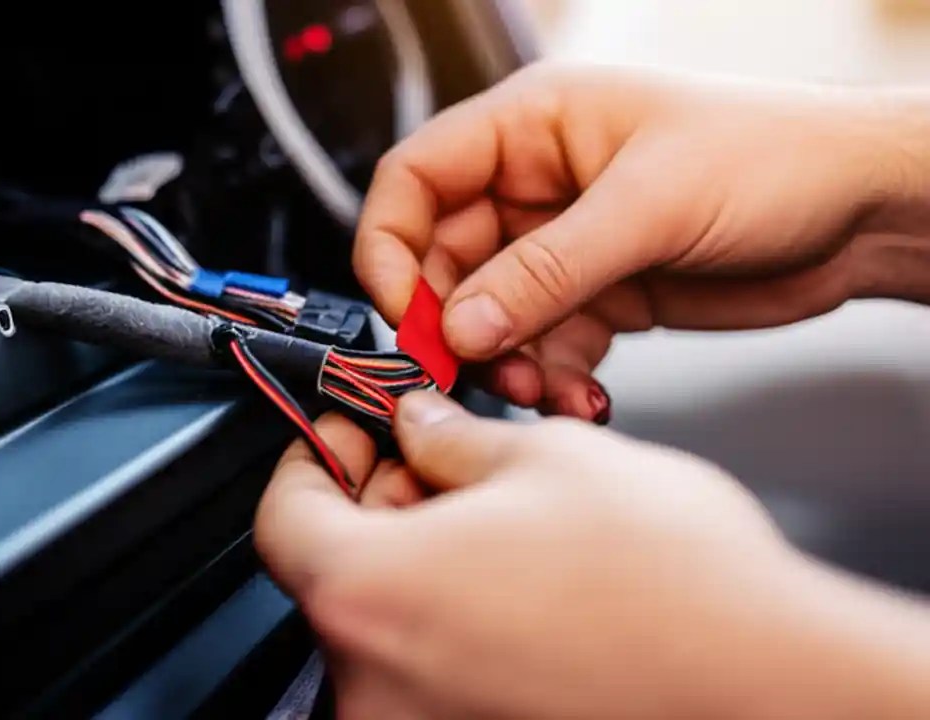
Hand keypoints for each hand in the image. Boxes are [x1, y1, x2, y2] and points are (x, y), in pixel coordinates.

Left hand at [255, 393, 929, 718]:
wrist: (767, 684)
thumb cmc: (673, 587)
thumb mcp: (544, 457)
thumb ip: (451, 438)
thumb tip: (420, 425)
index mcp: (371, 594)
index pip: (281, 516)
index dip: (311, 457)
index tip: (345, 433)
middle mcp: (378, 682)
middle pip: (334, 571)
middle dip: (375, 502)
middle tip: (428, 458)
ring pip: (387, 619)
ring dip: (417, 557)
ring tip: (493, 516)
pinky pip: (431, 667)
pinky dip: (451, 615)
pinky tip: (515, 579)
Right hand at [354, 64, 929, 420]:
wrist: (866, 211)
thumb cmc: (775, 157)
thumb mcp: (649, 206)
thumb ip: (545, 272)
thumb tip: (457, 326)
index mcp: (531, 127)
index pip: (416, 179)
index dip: (390, 245)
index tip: (402, 314)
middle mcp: (536, 185)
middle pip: (443, 259)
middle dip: (450, 323)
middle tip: (465, 373)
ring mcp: (565, 244)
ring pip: (489, 315)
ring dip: (503, 362)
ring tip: (540, 391)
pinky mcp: (598, 296)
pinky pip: (542, 346)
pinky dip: (551, 379)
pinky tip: (583, 397)